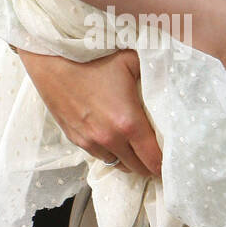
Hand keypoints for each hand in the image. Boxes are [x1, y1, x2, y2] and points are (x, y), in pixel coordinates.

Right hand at [16, 47, 161, 177]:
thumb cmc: (92, 58)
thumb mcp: (132, 60)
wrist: (52, 60)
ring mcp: (91, 142)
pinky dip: (110, 152)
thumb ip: (154, 73)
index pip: (154, 160)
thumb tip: (170, 78)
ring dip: (129, 160)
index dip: (165, 164)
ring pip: (118, 164)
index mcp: (129, 122)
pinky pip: (99, 156)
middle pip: (138, 168)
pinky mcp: (76, 139)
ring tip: (136, 148)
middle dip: (150, 165)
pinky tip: (114, 139)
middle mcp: (110, 138)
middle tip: (158, 156)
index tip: (172, 161)